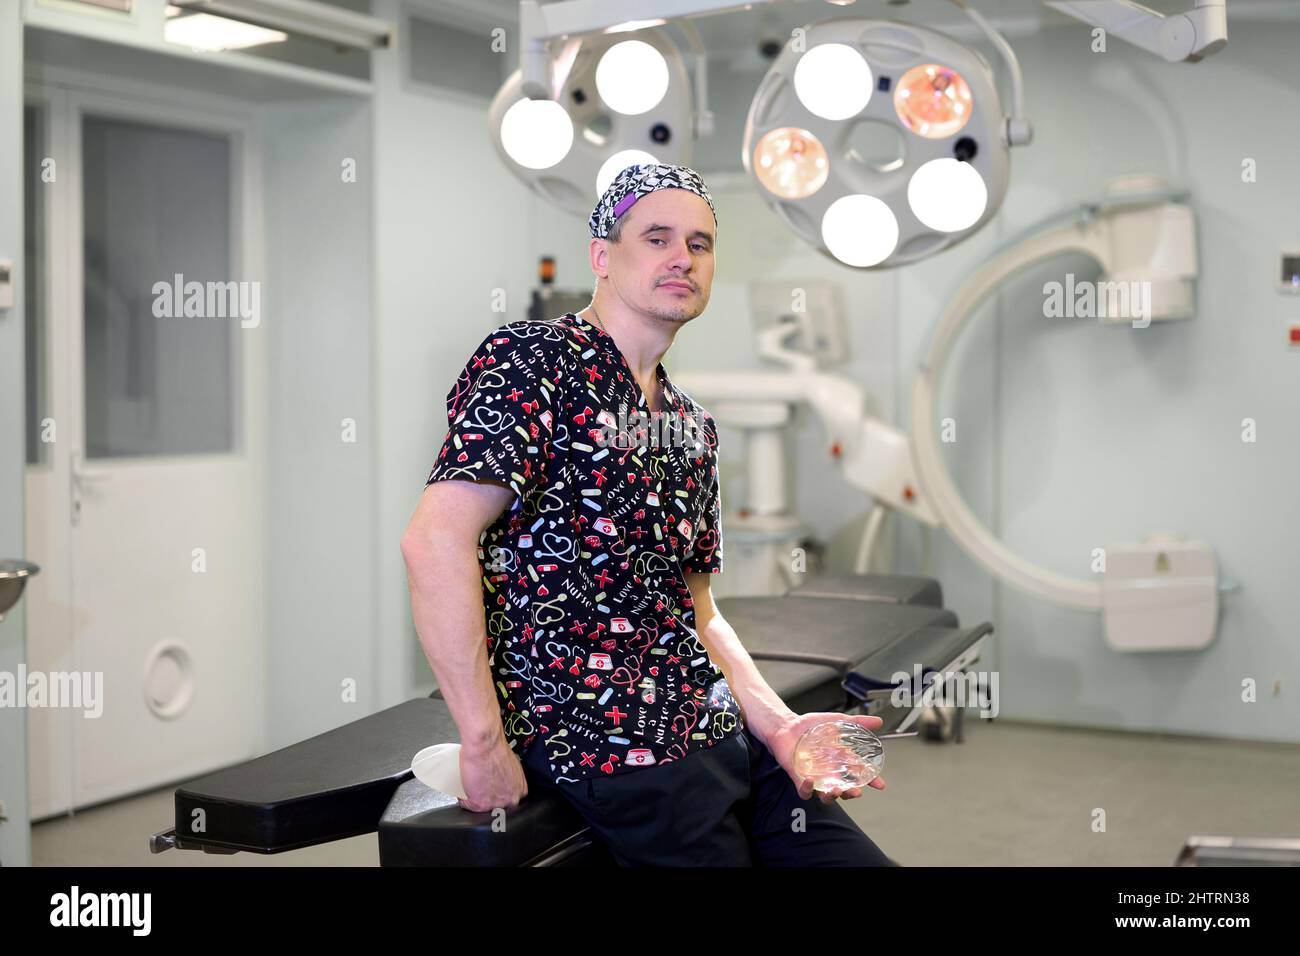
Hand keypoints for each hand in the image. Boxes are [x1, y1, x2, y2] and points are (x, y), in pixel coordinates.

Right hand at [456, 736, 528, 812]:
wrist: (485, 744)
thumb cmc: (496, 748)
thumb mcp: (511, 766)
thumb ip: (509, 778)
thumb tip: (502, 780)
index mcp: (520, 790)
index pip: (509, 800)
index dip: (499, 795)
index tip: (492, 791)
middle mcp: (510, 799)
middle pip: (497, 806)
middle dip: (488, 799)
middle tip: (481, 788)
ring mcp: (495, 804)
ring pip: (482, 808)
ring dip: (475, 800)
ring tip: (471, 788)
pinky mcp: (480, 804)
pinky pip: (467, 805)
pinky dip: (463, 799)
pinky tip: (463, 791)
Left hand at [764, 712, 886, 803]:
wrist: (787, 726)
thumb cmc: (811, 727)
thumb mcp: (837, 722)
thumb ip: (858, 723)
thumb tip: (878, 721)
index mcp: (840, 762)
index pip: (859, 774)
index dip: (871, 781)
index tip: (880, 784)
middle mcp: (829, 772)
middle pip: (844, 790)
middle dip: (851, 793)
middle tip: (856, 791)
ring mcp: (815, 777)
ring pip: (826, 796)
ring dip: (832, 796)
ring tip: (837, 790)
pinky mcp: (799, 778)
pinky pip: (804, 791)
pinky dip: (808, 789)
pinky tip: (811, 781)